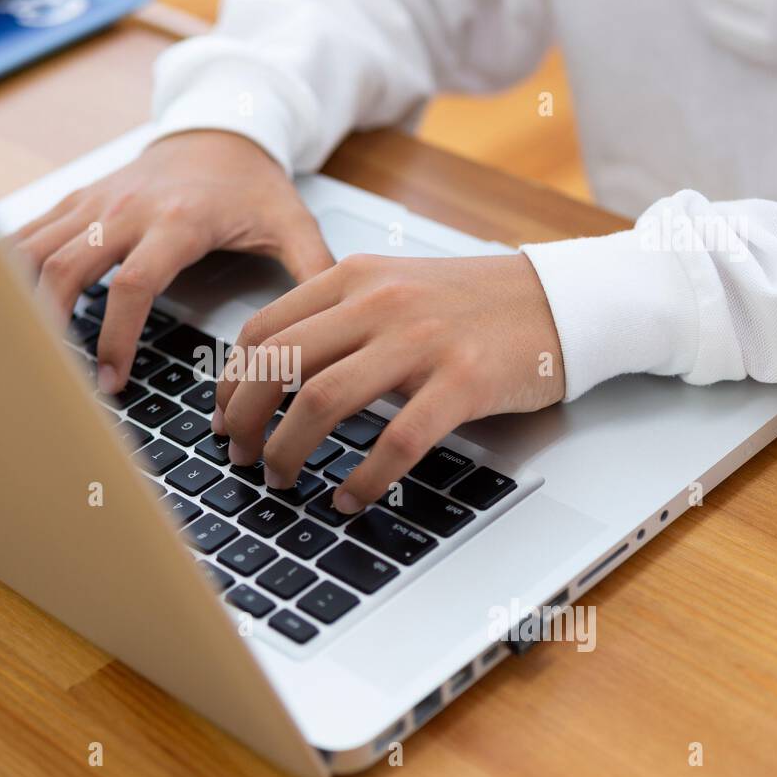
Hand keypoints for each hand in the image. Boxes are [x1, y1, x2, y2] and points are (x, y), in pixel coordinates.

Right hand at [13, 130, 333, 392]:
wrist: (221, 125)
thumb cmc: (253, 183)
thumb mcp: (292, 224)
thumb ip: (312, 275)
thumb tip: (321, 335)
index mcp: (178, 221)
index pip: (133, 284)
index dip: (116, 337)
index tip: (111, 381)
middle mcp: (127, 209)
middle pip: (65, 269)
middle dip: (51, 327)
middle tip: (54, 376)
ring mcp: (96, 201)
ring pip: (33, 248)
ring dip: (18, 298)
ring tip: (18, 349)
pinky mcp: (78, 199)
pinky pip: (28, 231)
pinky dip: (6, 264)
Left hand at [215, 253, 564, 512]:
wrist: (555, 299)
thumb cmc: (469, 303)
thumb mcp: (391, 289)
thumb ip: (336, 318)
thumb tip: (271, 374)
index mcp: (354, 278)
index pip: (263, 330)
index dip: (229, 382)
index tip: (221, 417)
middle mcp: (379, 303)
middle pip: (278, 365)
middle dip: (243, 420)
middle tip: (239, 456)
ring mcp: (421, 341)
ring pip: (322, 402)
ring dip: (288, 452)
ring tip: (281, 479)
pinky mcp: (462, 382)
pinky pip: (396, 441)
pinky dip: (363, 479)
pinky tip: (349, 498)